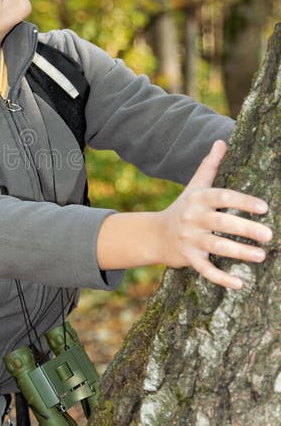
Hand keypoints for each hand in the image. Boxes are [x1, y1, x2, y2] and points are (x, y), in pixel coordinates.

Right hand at [158, 140, 272, 289]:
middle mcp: (193, 218)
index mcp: (198, 199)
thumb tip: (222, 141)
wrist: (155, 235)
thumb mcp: (195, 186)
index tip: (264, 207)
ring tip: (261, 256)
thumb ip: (209, 165)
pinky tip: (239, 283)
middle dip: (245, 229)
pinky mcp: (188, 259)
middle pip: (221, 223)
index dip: (242, 201)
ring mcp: (189, 239)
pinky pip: (205, 270)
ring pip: (215, 246)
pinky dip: (221, 278)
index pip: (222, 197)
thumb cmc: (184, 208)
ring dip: (238, 252)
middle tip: (269, 235)